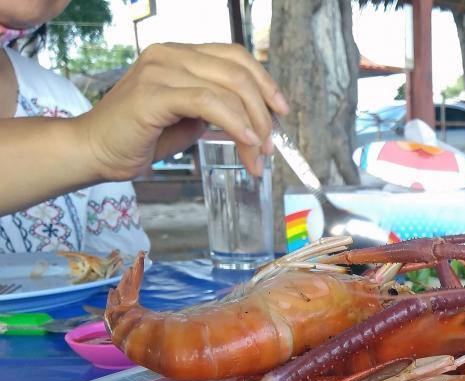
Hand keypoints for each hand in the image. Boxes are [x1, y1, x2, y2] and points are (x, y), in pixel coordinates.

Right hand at [75, 43, 288, 180]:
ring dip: (252, 127)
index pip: (235, 57)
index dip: (265, 82)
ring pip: (228, 89)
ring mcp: (160, 71)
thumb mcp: (190, 118)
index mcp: (180, 54)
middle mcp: (170, 54)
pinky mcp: (153, 94)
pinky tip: (246, 143)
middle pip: (238, 73)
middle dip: (263, 113)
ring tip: (257, 156)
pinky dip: (234, 123)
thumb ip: (219, 109)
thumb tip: (257, 120)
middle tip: (270, 147)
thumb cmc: (142, 136)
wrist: (96, 151)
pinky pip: (207, 103)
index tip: (281, 111)